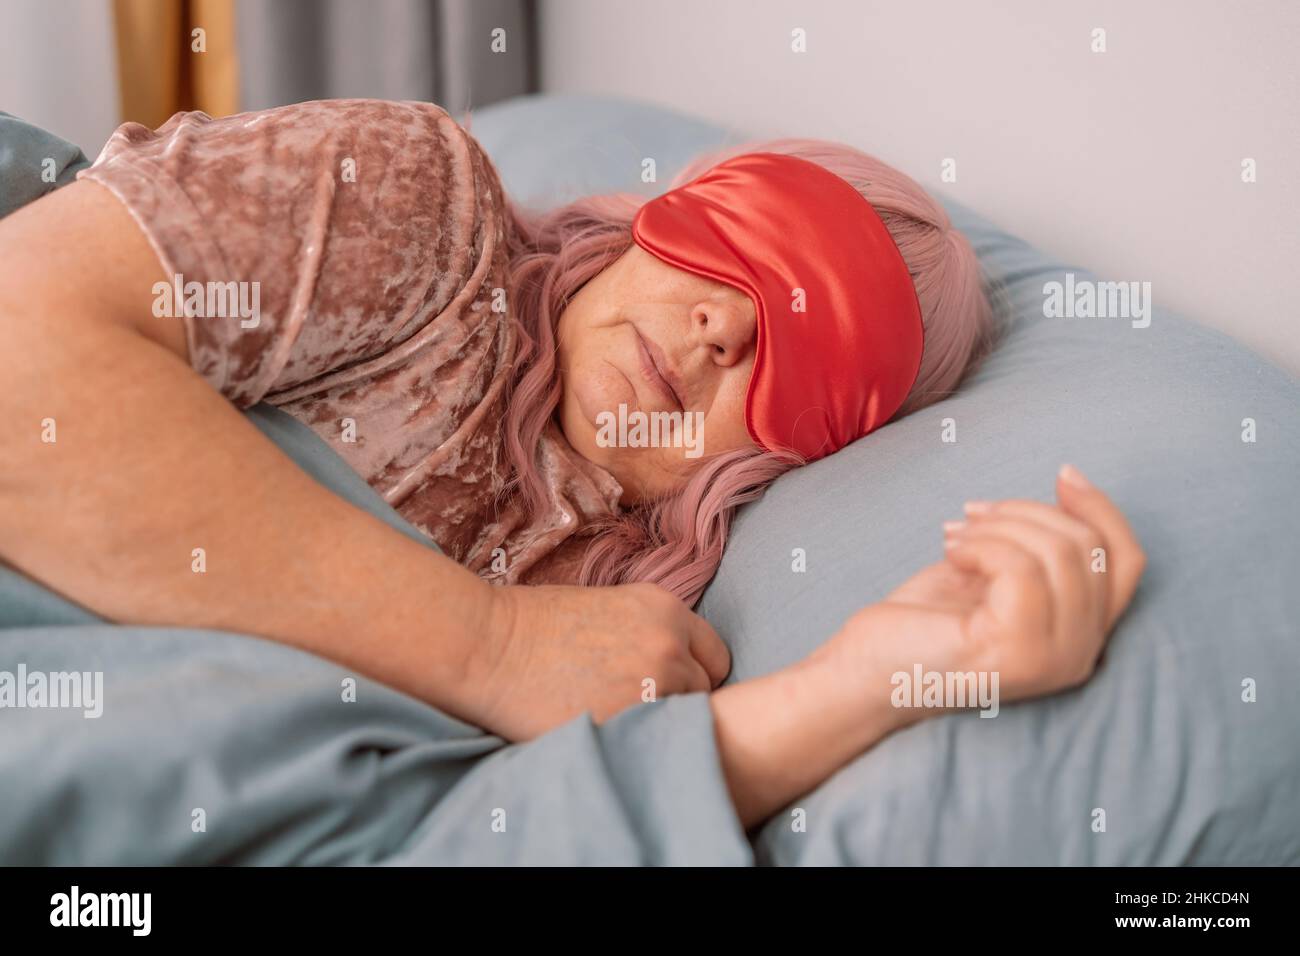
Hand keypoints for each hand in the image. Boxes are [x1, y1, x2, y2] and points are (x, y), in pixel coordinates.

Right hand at [468, 581, 731, 740]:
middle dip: (679, 701)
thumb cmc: (535, 624)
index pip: (715, 656)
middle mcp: (668, 645)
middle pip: (703, 691)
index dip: (694, 673)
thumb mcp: (609, 606)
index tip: (670, 687)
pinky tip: (609, 736)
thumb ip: (649, 632)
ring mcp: (651, 686)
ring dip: (658, 725)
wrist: (489, 645)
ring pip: (681, 722)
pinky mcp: (627, 722)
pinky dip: (636, 745)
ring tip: (621, 723)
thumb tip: (672, 662)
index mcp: (665, 610)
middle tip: (639, 708)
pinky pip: (654, 745)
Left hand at [820, 465, 1145, 711]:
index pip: (1126, 561)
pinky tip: (952, 553)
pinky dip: (983, 545)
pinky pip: (1022, 569)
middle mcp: (1081, 656)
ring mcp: (1053, 658)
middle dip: (1026, 512)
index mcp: (1082, 637)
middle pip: (1089, 546)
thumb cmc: (925, 621)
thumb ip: (1041, 547)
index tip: (1062, 474)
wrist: (867, 670)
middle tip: (972, 514)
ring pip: (1058, 552)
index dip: (1101, 509)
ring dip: (998, 526)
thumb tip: (1070, 485)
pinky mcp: (1018, 651)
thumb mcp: (994, 572)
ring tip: (956, 534)